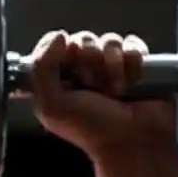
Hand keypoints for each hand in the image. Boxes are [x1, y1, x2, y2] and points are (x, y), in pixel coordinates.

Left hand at [28, 30, 177, 161]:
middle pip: (84, 39)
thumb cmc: (91, 129)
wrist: (134, 141)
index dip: (64, 54)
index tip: (70, 73)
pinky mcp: (136, 65)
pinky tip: (132, 83)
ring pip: (109, 40)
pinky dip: (133, 62)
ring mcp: (110, 66)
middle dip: (90, 63)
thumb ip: (41, 69)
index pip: (56, 44)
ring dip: (112, 66)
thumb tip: (58, 35)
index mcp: (58, 79)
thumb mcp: (52, 104)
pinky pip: (133, 45)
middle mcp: (83, 70)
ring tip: (115, 91)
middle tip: (94, 88)